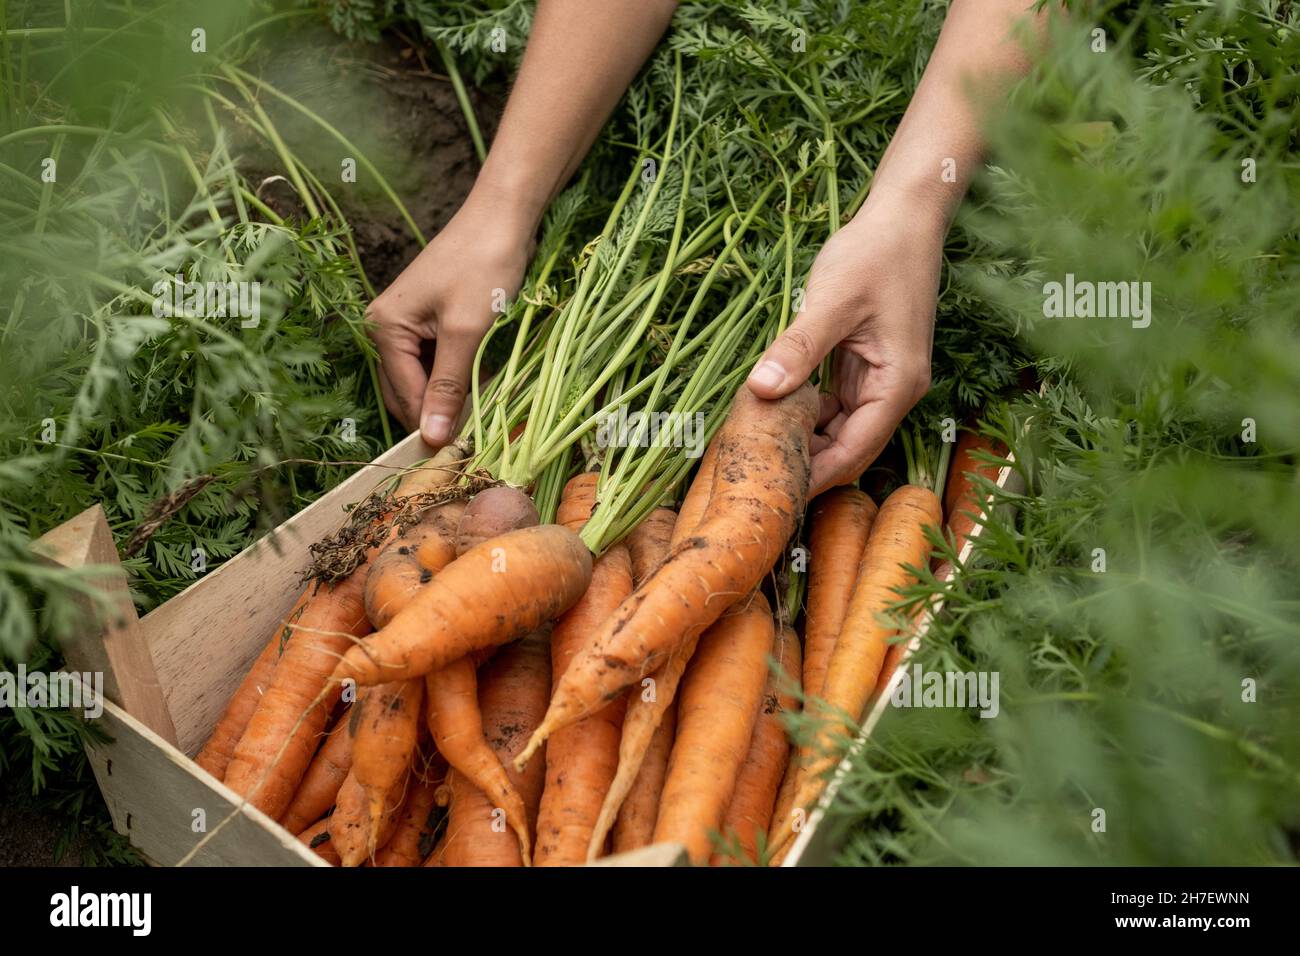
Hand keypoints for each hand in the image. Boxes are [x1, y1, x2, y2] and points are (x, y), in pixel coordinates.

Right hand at [367, 189, 534, 445]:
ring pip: (426, 379)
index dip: (432, 425)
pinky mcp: (432, 319)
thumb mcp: (466, 330)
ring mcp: (409, 323)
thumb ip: (448, 385)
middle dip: (437, 414)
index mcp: (384, 328)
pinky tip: (484, 387)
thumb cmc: (484, 266)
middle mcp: (386, 327)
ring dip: (451, 398)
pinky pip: (439, 361)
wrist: (504, 216)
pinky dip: (459, 377)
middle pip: (408, 391)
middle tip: (473, 441)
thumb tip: (431, 438)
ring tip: (482, 416)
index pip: (405, 395)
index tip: (462, 453)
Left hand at [745, 205, 942, 496]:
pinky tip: (772, 408)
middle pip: (847, 448)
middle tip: (754, 471)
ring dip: (803, 437)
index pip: (854, 451)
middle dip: (806, 462)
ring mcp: (880, 380)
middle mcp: (894, 392)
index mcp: (897, 386)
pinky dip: (805, 410)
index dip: (815, 475)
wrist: (904, 217)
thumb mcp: (831, 302)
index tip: (773, 490)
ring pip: (838, 428)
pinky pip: (833, 404)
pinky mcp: (864, 366)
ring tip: (755, 444)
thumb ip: (797, 350)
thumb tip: (760, 390)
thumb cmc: (875, 254)